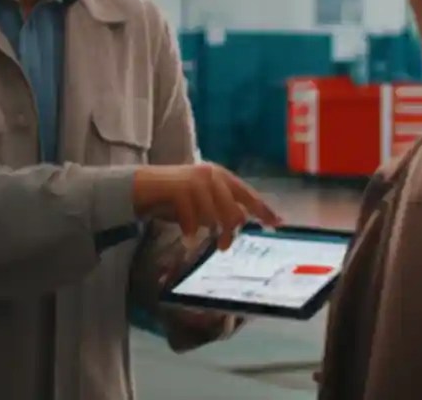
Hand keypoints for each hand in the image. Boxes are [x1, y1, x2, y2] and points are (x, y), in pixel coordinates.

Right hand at [133, 163, 279, 248]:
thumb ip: (221, 206)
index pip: (249, 195)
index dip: (263, 210)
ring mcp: (196, 180)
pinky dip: (190, 232)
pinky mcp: (180, 188)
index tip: (277, 224)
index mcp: (221, 175)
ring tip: (197, 240)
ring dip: (207, 233)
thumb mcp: (202, 199)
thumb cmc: (174, 196)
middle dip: (230, 233)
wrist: (144, 186)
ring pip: (215, 218)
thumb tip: (242, 224)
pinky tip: (187, 238)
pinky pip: (193, 220)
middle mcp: (212, 175)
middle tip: (223, 246)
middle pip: (234, 212)